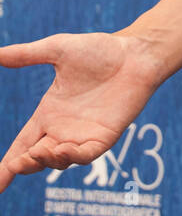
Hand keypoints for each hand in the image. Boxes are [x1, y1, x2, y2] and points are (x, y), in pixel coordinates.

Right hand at [0, 31, 161, 194]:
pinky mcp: (105, 137)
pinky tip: (64, 149)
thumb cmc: (99, 50)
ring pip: (59, 160)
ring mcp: (84, 135)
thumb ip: (27, 54)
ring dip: (47, 160)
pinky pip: (87, 155)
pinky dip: (74, 156)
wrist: (135, 53)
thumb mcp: (57, 49)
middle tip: (16, 164)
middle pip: (36, 158)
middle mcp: (63, 129)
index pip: (21, 145)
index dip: (7, 165)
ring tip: (39, 153)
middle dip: (23, 165)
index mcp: (49, 113)